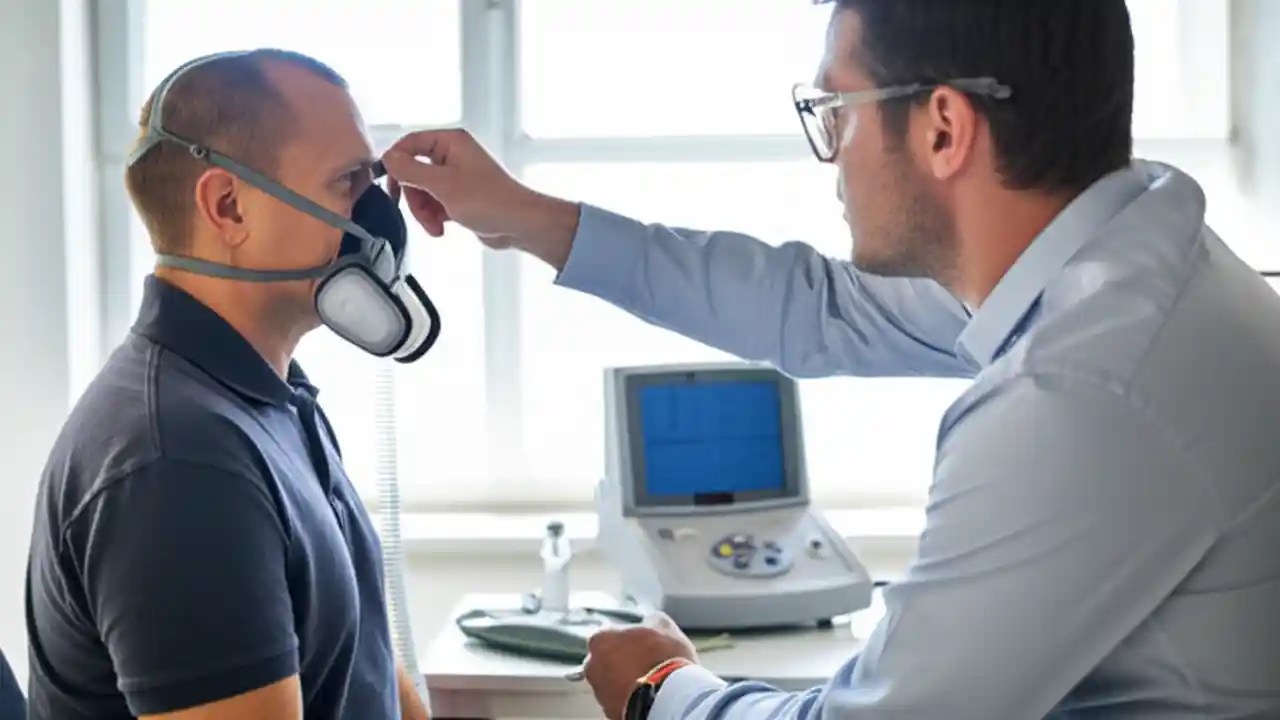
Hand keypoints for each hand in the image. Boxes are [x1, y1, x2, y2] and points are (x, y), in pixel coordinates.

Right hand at [380, 128, 579, 267]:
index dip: (396, 162)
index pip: (411, 143)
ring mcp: (457, 177)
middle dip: (414, 196)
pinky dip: (434, 217)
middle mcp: (454, 156)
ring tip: (434, 227)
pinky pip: (435, 204)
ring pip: (423, 191)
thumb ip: (410, 171)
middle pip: (414, 171)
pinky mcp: (460, 197)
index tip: (389, 184)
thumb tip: (388, 159)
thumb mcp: (442, 185)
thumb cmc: (490, 201)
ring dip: (423, 212)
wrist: (519, 224)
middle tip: (419, 212)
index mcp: (451, 142)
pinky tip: (441, 229)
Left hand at [583, 613, 698, 719]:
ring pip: (611, 682)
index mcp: (600, 639)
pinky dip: (631, 698)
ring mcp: (599, 692)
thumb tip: (650, 622)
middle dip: (622, 661)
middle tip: (646, 662)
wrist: (667, 699)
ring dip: (626, 681)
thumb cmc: (664, 657)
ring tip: (651, 681)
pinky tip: (649, 695)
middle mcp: (591, 665)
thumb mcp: (664, 626)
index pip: (609, 634)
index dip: (628, 638)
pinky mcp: (609, 712)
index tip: (642, 642)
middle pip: (607, 660)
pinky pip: (620, 701)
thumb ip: (650, 621)